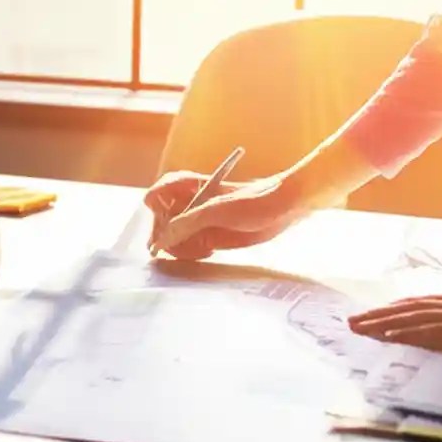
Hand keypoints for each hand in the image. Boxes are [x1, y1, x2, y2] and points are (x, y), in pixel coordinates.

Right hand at [156, 176, 305, 259]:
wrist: (285, 208)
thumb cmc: (255, 199)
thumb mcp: (217, 210)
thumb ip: (187, 223)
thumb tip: (162, 240)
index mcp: (188, 186)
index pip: (156, 195)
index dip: (156, 211)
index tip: (165, 224)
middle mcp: (189, 203)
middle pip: (160, 222)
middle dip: (168, 237)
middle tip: (180, 246)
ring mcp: (198, 222)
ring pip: (173, 239)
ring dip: (181, 249)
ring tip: (202, 249)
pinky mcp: (208, 236)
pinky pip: (188, 249)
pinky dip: (193, 254)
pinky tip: (209, 252)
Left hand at [348, 295, 441, 359]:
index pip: (423, 305)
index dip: (395, 310)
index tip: (371, 316)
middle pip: (414, 308)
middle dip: (380, 316)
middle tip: (351, 322)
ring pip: (419, 317)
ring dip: (387, 323)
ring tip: (362, 328)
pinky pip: (440, 331)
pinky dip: (414, 333)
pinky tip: (394, 336)